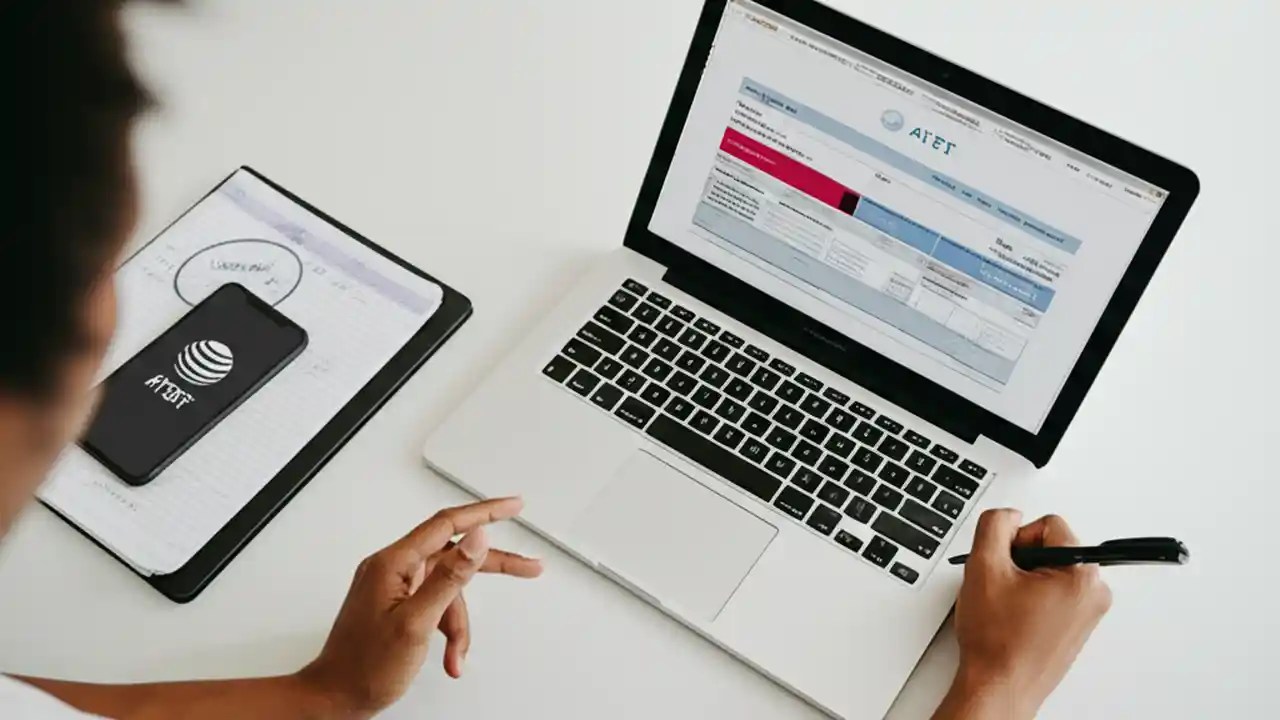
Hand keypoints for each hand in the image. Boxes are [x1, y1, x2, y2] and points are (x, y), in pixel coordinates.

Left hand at [298, 497, 542, 717]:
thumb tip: (476, 539)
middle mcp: (392, 568)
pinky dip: (447, 629)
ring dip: (460, 624)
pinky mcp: (397, 603)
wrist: (335, 698)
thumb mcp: (416, 622)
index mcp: (393, 563)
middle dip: (491, 568)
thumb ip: (449, 577)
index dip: (485, 512)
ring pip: (449, 590)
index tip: (512, 507)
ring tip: (457, 653)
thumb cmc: (363, 667)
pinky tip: (448, 654)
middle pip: (455, 555)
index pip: (447, 524)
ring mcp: (394, 586)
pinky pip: (436, 605)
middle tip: (528, 566)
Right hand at [935, 510, 1111, 719]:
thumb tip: (1008, 516)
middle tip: (1003, 586)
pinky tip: (1015, 616)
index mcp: (1081, 575)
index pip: (1048, 525)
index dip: (1016, 539)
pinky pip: (1054, 593)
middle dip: (1021, 560)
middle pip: (1053, 546)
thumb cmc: (996, 641)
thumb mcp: (983, 566)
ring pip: (1050, 569)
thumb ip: (994, 526)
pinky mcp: (1078, 625)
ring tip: (1008, 605)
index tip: (1004, 564)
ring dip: (1025, 579)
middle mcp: (1094, 593)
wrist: (998, 687)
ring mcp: (1088, 612)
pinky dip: (1032, 597)